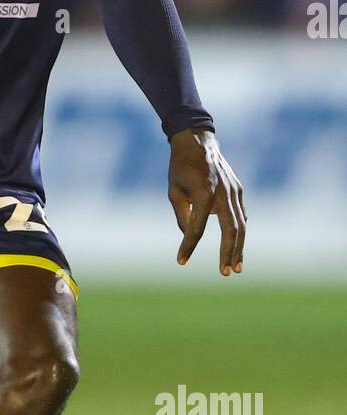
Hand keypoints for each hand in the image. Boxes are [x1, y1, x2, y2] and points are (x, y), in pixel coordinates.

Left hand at [168, 129, 245, 275]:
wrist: (197, 142)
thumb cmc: (180, 168)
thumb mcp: (174, 192)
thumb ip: (182, 215)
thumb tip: (189, 235)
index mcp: (203, 194)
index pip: (196, 229)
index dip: (188, 246)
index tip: (180, 261)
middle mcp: (222, 194)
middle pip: (230, 230)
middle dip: (228, 253)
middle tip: (226, 273)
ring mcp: (234, 191)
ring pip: (241, 224)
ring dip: (239, 247)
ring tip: (236, 267)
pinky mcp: (238, 189)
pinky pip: (240, 214)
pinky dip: (239, 230)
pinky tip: (237, 245)